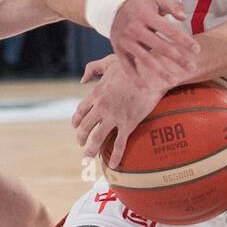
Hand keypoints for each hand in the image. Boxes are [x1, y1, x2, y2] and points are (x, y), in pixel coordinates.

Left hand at [72, 54, 167, 168]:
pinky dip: (115, 156)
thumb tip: (82, 79)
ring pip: (98, 138)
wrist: (151, 74)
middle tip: (80, 144)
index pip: (81, 110)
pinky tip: (114, 165)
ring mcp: (114, 117)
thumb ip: (93, 68)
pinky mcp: (128, 124)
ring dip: (90, 150)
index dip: (76, 120)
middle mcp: (102, 107)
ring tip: (86, 159)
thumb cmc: (132, 65)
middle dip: (81, 137)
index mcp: (96, 93)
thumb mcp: (109, 61)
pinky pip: (119, 144)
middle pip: (86, 126)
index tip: (75, 125)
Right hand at [109, 0, 200, 84]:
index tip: (197, 50)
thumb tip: (184, 17)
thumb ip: (171, 6)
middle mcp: (135, 29)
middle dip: (177, 58)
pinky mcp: (119, 50)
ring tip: (174, 81)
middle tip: (192, 68)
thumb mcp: (155, 0)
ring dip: (160, 71)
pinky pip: (127, 67)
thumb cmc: (140, 6)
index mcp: (146, 16)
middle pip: (160, 46)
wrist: (112, 9)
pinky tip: (146, 89)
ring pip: (145, 59)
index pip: (169, 30)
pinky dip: (135, 79)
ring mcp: (126, 41)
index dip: (184, 40)